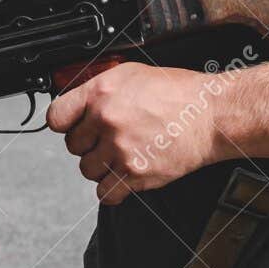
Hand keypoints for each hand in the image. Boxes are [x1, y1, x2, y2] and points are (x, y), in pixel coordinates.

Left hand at [46, 62, 231, 203]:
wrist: (212, 114)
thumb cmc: (179, 93)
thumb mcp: (132, 75)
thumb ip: (99, 91)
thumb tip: (77, 106)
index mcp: (101, 92)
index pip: (56, 117)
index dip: (65, 124)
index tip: (73, 127)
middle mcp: (106, 120)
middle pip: (73, 146)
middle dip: (89, 144)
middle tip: (111, 139)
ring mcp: (119, 148)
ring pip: (88, 170)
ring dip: (102, 167)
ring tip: (123, 154)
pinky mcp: (134, 173)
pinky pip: (105, 193)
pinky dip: (113, 190)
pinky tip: (125, 176)